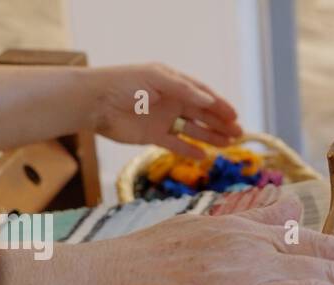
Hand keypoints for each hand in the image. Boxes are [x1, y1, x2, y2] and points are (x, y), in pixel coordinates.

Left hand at [91, 63, 243, 157]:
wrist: (95, 102)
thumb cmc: (124, 84)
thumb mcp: (156, 79)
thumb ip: (184, 90)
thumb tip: (209, 101)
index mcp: (172, 83)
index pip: (202, 94)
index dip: (219, 105)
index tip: (235, 115)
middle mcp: (170, 101)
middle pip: (201, 113)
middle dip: (220, 123)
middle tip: (239, 134)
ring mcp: (162, 119)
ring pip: (192, 130)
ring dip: (210, 136)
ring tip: (228, 145)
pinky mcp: (152, 136)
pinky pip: (176, 144)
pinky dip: (189, 150)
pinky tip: (204, 156)